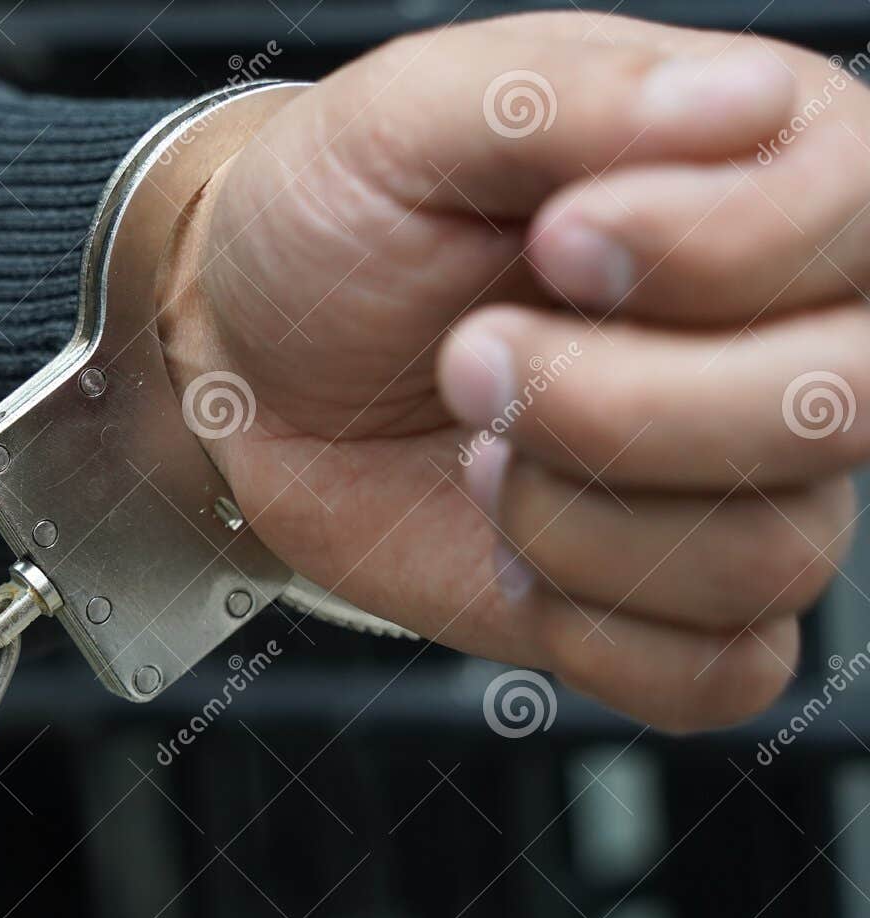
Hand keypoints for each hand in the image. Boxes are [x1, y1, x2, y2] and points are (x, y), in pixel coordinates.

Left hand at [161, 12, 864, 730]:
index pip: (858, 223)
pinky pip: (717, 674)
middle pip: (844, 405)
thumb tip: (736, 103)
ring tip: (472, 452)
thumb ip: (561, 98)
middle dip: (622, 404)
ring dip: (574, 517)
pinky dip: (594, 635)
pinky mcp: (664, 606)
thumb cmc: (336, 227)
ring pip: (775, 554)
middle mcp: (775, 334)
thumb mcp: (405, 116)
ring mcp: (731, 483)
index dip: (711, 254)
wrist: (252, 366)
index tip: (554, 244)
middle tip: (470, 359)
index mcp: (754, 176)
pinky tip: (508, 555)